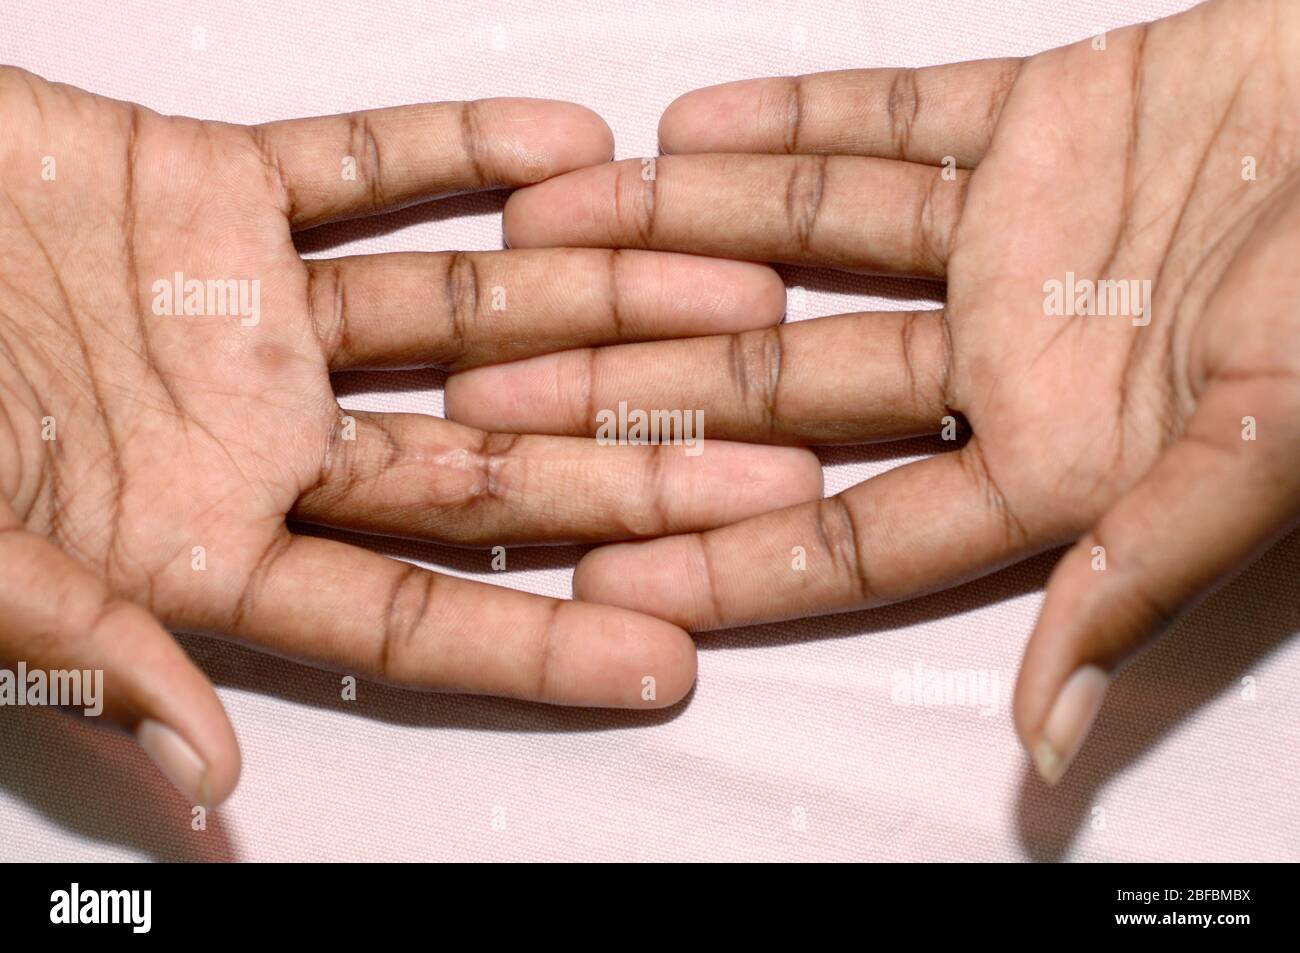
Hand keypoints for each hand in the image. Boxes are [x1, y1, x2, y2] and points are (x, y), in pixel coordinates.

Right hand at [0, 68, 821, 805]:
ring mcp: (249, 310)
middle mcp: (257, 437)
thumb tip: (211, 781)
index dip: (539, 642)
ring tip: (745, 291)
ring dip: (601, 301)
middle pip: (485, 465)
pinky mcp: (215, 189)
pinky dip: (463, 150)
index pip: (411, 614)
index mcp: (206, 547)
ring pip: (464, 312)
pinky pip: (368, 164)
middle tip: (779, 474)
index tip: (675, 655)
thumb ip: (83, 649)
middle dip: (632, 470)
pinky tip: (586, 150)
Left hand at [447, 0, 1299, 782]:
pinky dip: (790, 122)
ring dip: (670, 242)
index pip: (851, 532)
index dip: (722, 555)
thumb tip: (1040, 743)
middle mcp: (1010, 354)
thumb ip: (1144, 576)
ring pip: (803, 248)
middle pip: (782, 392)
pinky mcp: (1040, 115)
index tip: (598, 568)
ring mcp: (1012, 234)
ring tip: (540, 246)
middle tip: (494, 404)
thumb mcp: (1270, 450)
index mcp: (1055, 457)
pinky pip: (888, 120)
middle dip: (636, 395)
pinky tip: (679, 131)